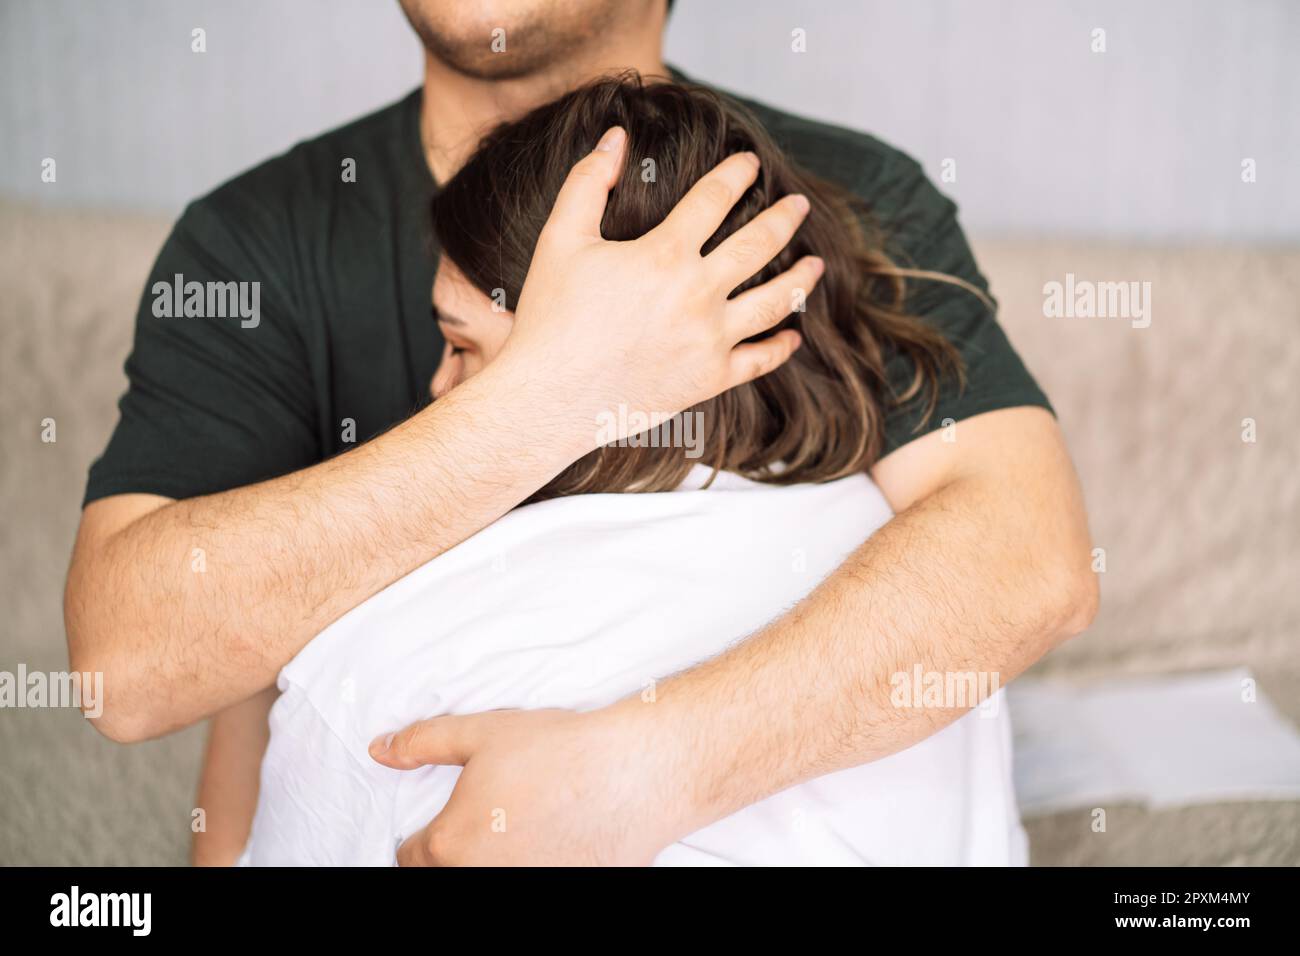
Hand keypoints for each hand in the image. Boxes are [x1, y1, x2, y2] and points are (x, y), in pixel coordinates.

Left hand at [369, 705, 691, 865]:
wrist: (632, 774)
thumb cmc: (558, 750)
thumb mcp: (482, 733)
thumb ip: (423, 742)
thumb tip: (379, 748)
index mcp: (449, 845)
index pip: (408, 858)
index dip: (424, 836)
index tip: (450, 820)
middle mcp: (478, 880)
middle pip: (444, 876)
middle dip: (456, 854)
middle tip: (490, 823)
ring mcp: (521, 890)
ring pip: (487, 881)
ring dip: (495, 863)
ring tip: (523, 832)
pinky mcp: (559, 893)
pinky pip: (532, 881)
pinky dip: (536, 865)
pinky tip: (553, 843)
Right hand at [497, 125, 822, 446]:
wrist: (549, 397)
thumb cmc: (550, 317)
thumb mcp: (560, 239)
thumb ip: (589, 181)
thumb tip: (616, 137)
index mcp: (664, 254)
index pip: (715, 199)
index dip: (736, 175)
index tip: (750, 163)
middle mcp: (697, 294)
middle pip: (759, 244)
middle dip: (784, 219)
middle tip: (800, 205)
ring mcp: (709, 339)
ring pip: (774, 302)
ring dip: (800, 279)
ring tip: (816, 265)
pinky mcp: (710, 379)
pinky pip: (760, 360)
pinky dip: (781, 346)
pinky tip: (793, 334)